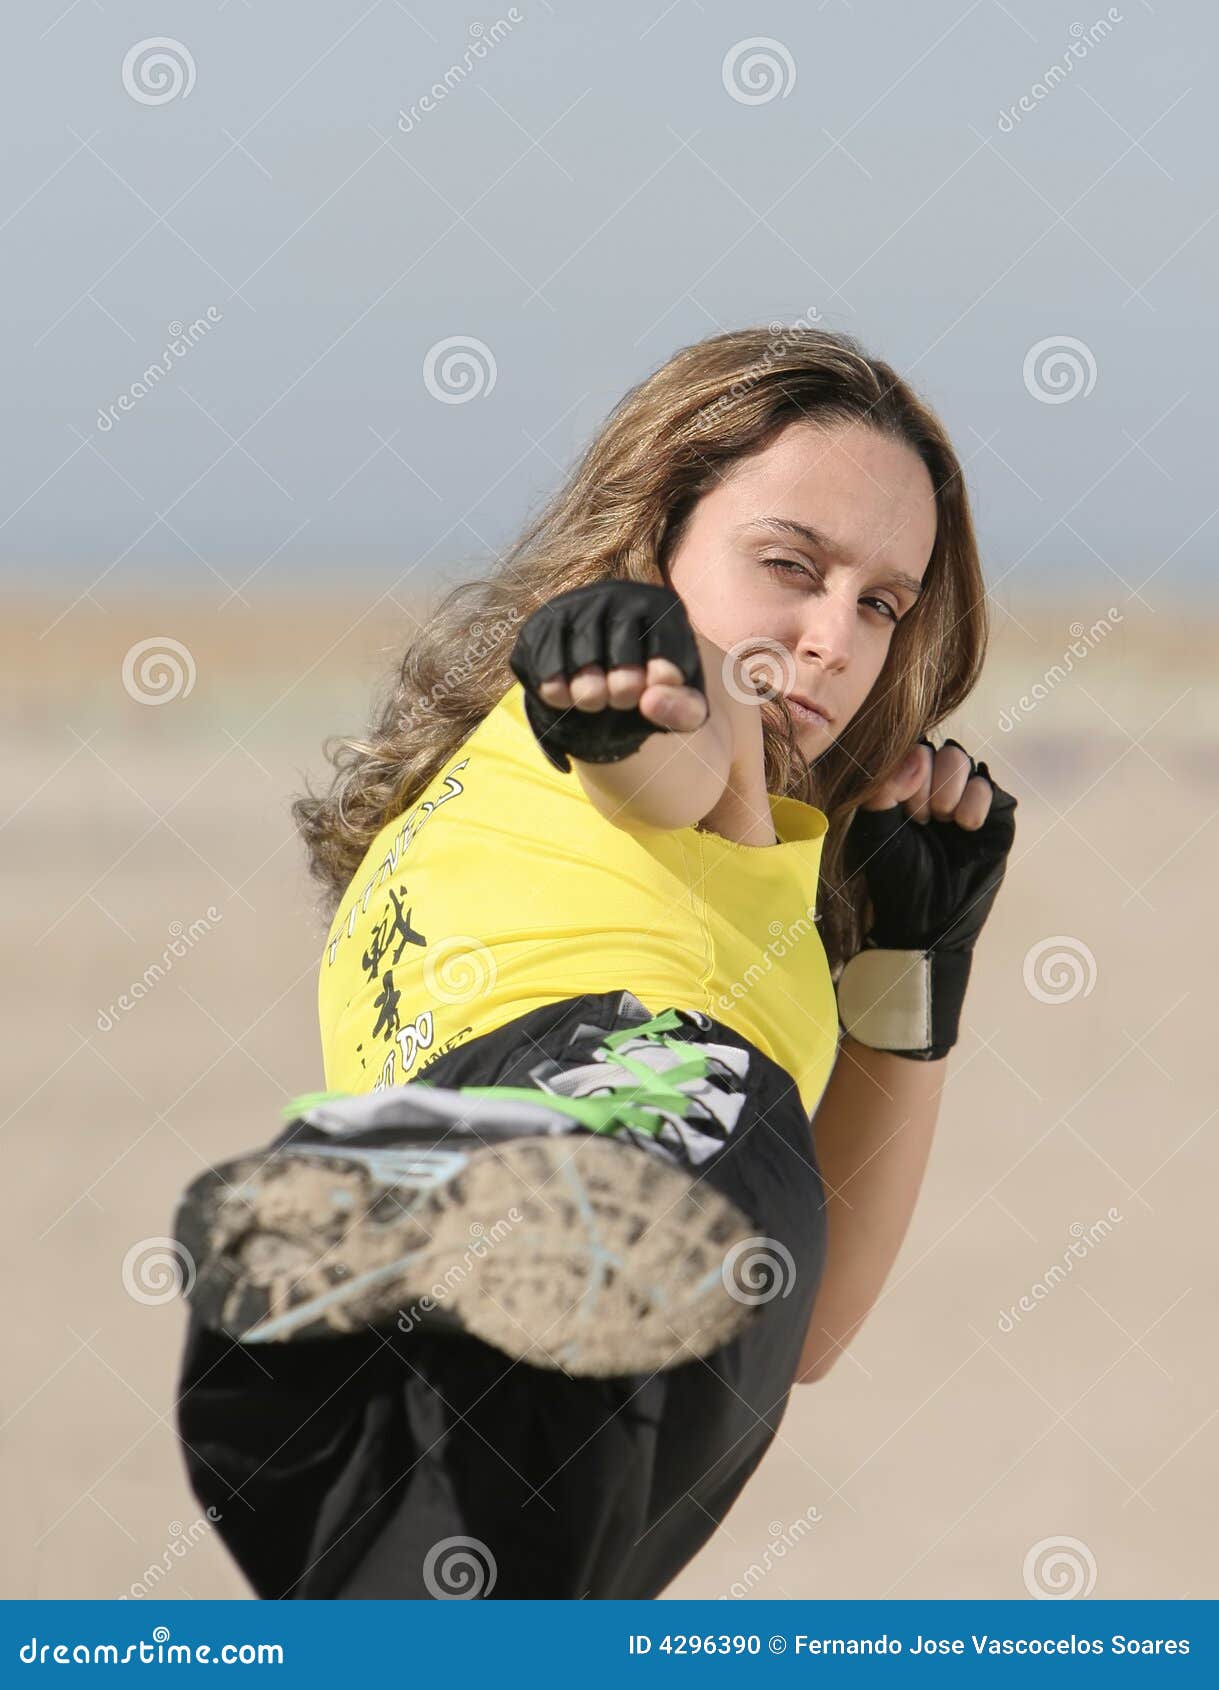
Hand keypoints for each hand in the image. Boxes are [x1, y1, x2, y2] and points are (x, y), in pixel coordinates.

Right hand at [508, 579, 707, 771]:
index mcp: (664, 608)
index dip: (660, 684)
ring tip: (595, 701)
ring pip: (584, 658)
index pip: (667, 647)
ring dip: (589, 695)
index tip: (650, 695)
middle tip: (620, 700)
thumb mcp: (681, 706)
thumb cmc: (650, 690)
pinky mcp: (545, 622)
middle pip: (624, 655)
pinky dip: (557, 691)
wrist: (598, 684)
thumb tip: (651, 702)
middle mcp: (621, 594)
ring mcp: (579, 604)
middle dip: (623, 692)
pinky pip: (547, 662)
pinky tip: (565, 698)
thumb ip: (685, 710)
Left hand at [846, 737, 1016, 953]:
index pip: (910, 749)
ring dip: (949, 790)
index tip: (904, 811)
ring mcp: (965, 796)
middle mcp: (935, 784)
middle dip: (930, 784)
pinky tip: (966, 828)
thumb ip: (883, 789)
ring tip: (944, 824)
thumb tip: (917, 754)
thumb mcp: (876, 832)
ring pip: (962, 760)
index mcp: (903, 784)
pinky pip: (988, 786)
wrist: (928, 919)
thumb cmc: (897, 877)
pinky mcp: (994, 813)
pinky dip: (975, 804)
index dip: (908, 772)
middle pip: (937, 750)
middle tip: (923, 821)